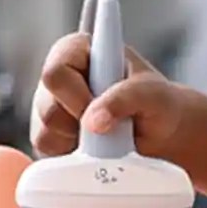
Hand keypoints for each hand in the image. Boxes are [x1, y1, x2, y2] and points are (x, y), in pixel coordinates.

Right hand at [31, 32, 192, 158]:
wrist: (161, 132)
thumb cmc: (158, 102)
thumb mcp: (153, 94)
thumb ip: (125, 99)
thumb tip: (92, 121)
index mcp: (78, 51)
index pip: (56, 71)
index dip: (76, 94)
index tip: (101, 104)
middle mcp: (59, 76)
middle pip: (47, 106)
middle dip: (81, 121)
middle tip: (113, 123)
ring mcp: (51, 106)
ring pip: (45, 132)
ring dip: (80, 140)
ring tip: (110, 133)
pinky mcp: (51, 134)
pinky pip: (49, 151)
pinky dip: (73, 156)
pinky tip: (97, 147)